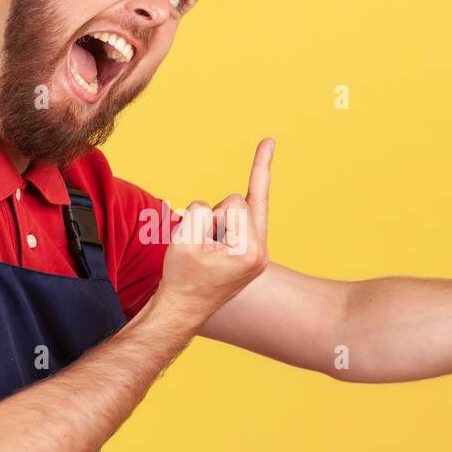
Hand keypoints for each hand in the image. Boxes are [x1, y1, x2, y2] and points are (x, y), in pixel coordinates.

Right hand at [155, 138, 273, 323]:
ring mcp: (256, 254)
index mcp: (249, 249)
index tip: (270, 140)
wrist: (181, 311)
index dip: (258, 167)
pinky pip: (237, 222)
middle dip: (213, 216)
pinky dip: (223, 221)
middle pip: (234, 203)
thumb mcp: (184, 238)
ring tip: (202, 256)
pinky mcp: (248, 254)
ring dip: (213, 225)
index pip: (234, 202)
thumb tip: (212, 211)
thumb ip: (200, 212)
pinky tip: (212, 235)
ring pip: (232, 212)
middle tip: (199, 248)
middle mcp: (260, 251)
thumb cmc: (181, 277)